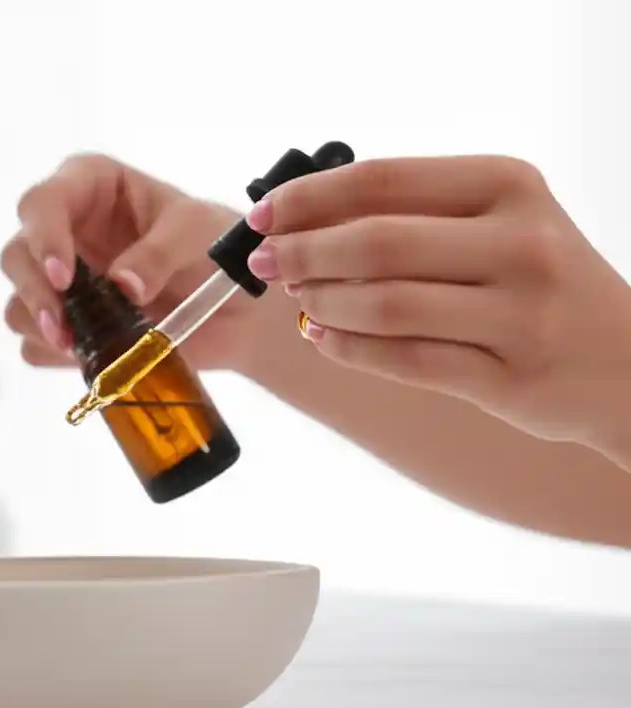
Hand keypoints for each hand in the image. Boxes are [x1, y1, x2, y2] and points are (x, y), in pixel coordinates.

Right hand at [0, 153, 265, 371]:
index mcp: (89, 188)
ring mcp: (62, 284)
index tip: (64, 276)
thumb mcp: (198, 232)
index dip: (44, 236)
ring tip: (77, 347)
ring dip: (40, 327)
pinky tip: (88, 357)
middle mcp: (65, 232)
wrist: (239, 308)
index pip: (43, 202)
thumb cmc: (217, 247)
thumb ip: (161, 252)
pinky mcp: (68, 327)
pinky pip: (36, 346)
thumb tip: (122, 286)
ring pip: (17, 303)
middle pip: (16, 255)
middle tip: (63, 327)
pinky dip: (55, 357)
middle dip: (33, 291)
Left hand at [247, 155, 630, 446]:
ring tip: (299, 299)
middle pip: (376, 244)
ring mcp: (521, 314)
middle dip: (302, 252)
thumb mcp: (496, 221)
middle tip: (264, 261)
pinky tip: (323, 336)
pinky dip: (348, 348)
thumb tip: (298, 216)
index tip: (263, 213)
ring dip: (321, 302)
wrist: (627, 361)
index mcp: (509, 185)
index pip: (382, 180)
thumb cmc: (538, 281)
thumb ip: (411, 211)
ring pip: (385, 306)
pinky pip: (404, 361)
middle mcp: (522, 243)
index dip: (307, 198)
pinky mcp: (511, 378)